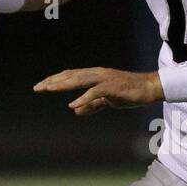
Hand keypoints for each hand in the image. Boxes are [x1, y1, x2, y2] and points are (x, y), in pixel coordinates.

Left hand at [34, 67, 161, 115]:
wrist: (148, 88)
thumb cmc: (128, 92)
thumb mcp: (106, 101)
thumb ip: (91, 105)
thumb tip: (75, 111)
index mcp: (94, 75)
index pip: (70, 75)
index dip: (55, 80)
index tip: (41, 85)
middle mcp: (97, 74)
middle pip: (70, 75)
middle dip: (53, 81)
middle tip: (38, 87)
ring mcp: (104, 79)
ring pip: (79, 79)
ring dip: (63, 84)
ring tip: (49, 89)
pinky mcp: (112, 87)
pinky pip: (95, 92)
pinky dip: (83, 98)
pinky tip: (73, 104)